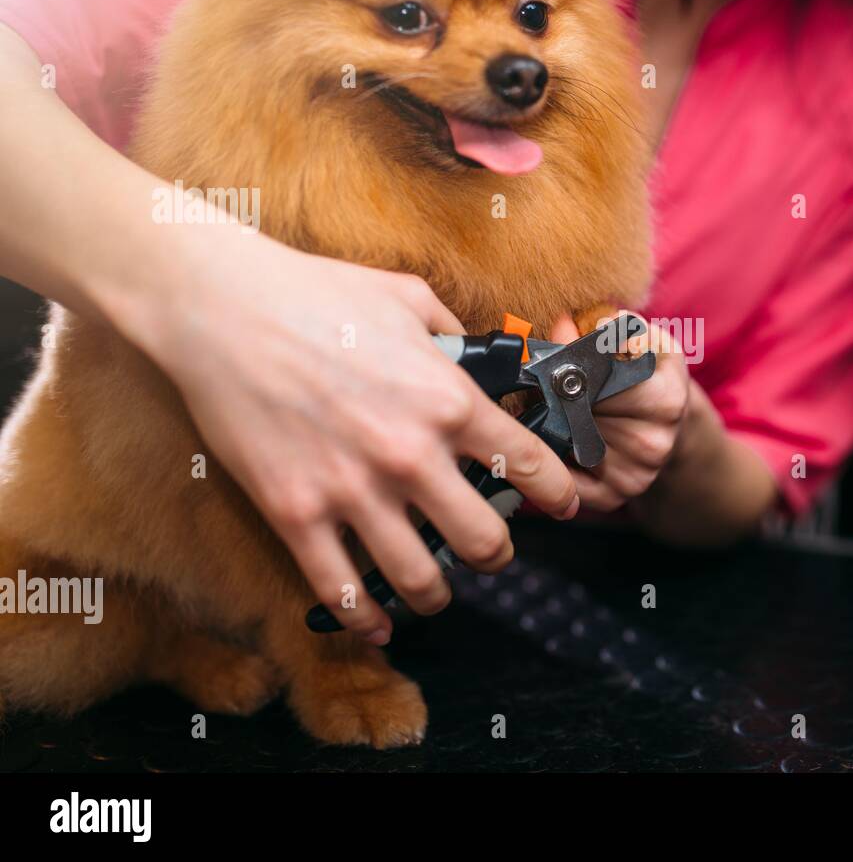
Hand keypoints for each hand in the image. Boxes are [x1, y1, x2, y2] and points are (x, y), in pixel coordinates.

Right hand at [128, 236, 578, 644]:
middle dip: (496, 553)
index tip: (563, 503)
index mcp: (448, 400)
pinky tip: (376, 626)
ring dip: (438, 595)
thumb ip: (456, 334)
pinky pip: (340, 591)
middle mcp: (411, 454)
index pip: (529, 466)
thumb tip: (483, 355)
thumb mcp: (408, 296)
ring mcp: (353, 490)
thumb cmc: (316, 293)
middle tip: (491, 550)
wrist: (221, 307)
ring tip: (437, 592)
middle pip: (484, 540)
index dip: (556, 493)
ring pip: (421, 579)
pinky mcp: (295, 514)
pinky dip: (364, 620)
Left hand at [549, 312, 689, 511]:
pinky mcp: (614, 498)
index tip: (561, 361)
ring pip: (567, 443)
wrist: (676, 430)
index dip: (574, 368)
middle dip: (560, 398)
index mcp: (666, 400)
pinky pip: (565, 481)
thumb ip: (611, 327)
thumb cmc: (656, 378)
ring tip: (561, 411)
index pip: (601, 382)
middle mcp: (655, 444)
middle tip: (551, 385)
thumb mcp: (649, 342)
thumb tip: (565, 325)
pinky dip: (555, 460)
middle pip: (579, 414)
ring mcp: (635, 476)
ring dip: (554, 427)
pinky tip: (561, 441)